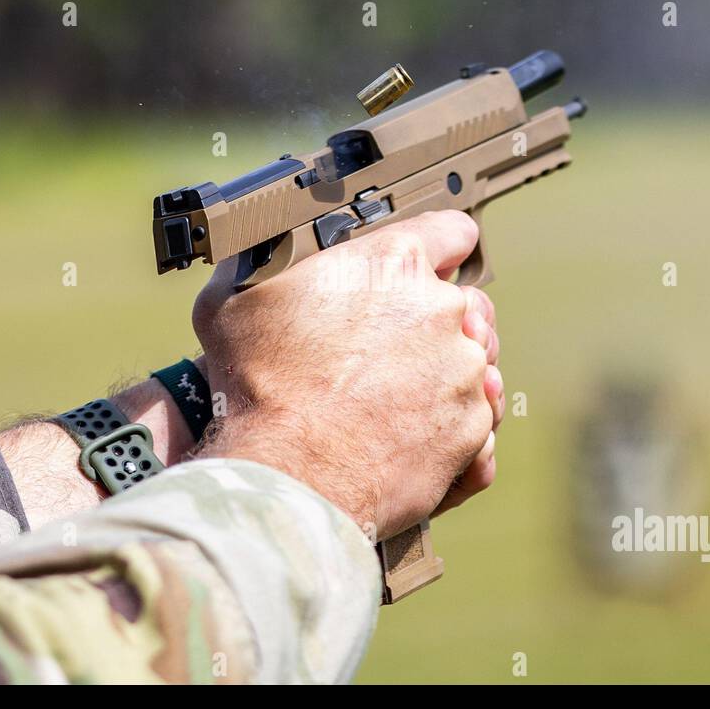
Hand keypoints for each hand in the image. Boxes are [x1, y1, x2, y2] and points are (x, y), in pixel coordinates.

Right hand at [193, 210, 499, 540]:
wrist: (288, 476)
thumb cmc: (259, 389)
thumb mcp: (232, 303)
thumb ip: (257, 269)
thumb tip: (247, 262)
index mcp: (392, 264)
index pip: (452, 232)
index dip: (442, 250)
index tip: (432, 268)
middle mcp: (441, 310)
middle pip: (468, 304)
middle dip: (440, 323)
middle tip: (395, 352)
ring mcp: (463, 372)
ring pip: (475, 365)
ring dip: (447, 379)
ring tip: (399, 404)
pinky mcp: (472, 429)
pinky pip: (477, 424)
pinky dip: (454, 433)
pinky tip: (413, 440)